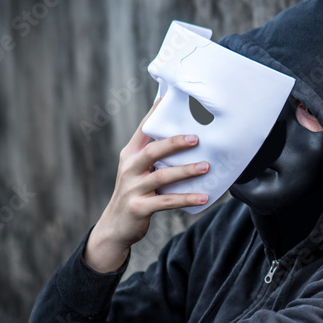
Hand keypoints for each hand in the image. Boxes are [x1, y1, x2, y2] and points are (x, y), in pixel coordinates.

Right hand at [84, 99, 210, 272]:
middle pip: (153, 150)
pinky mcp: (140, 207)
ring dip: (186, 171)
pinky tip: (204, 197)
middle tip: (197, 138)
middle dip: (175, 142)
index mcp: (131, 154)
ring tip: (206, 167)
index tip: (170, 97)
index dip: (156, 113)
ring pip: (162, 176)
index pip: (143, 129)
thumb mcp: (140, 171)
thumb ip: (156, 155)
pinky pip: (167, 202)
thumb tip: (185, 138)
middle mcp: (130, 168)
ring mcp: (133, 188)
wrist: (116, 225)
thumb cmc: (136, 193)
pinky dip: (186, 198)